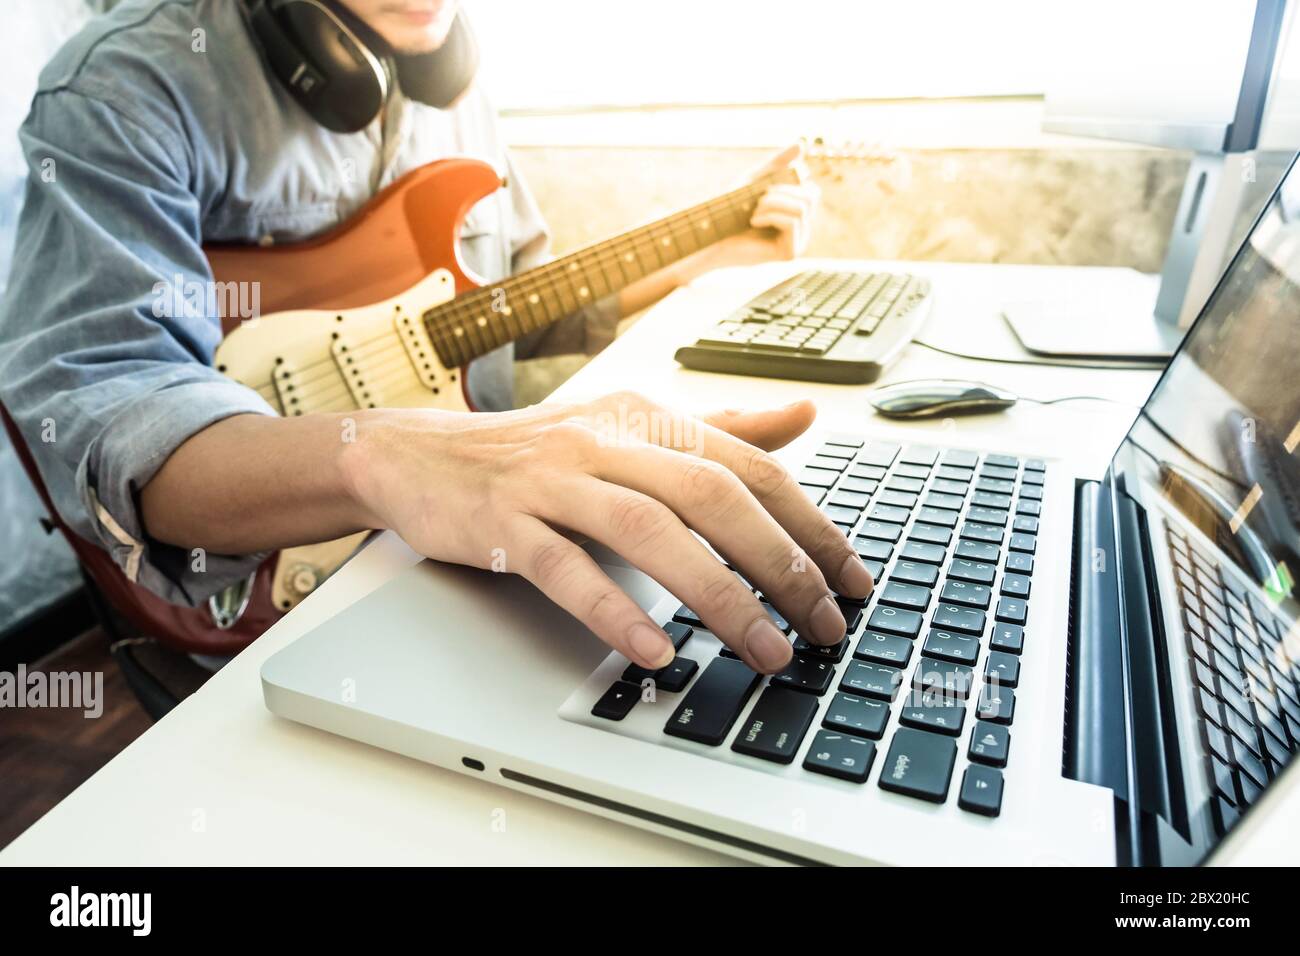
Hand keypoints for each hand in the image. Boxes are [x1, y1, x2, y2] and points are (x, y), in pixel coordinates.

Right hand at [340, 393, 873, 673]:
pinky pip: (565, 568)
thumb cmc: (538, 452)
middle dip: (780, 564)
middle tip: (821, 626)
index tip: (851, 580)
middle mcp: (606, 440)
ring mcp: (552, 479)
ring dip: (717, 595)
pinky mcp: (504, 521)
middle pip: (713, 496)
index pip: (749, 467)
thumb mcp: (632, 428)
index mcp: (647, 419)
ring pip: (649, 532)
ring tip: (763, 650)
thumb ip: (719, 430)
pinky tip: (654, 650)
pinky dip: (614, 610)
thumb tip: (805, 415)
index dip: (809, 525)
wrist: (419, 456)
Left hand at [679, 144, 819, 280]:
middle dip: (783, 191)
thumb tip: (801, 144)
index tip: (766, 186)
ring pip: (802, 208)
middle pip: (812, 196)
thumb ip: (778, 163)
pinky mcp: (790, 253)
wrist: (712, 236)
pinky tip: (753, 222)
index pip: (812, 190)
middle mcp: (802, 228)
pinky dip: (771, 216)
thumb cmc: (730, 210)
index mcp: (797, 213)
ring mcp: (798, 241)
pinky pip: (792, 222)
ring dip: (773, 203)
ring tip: (753, 212)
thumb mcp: (756, 179)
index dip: (792, 180)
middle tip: (759, 199)